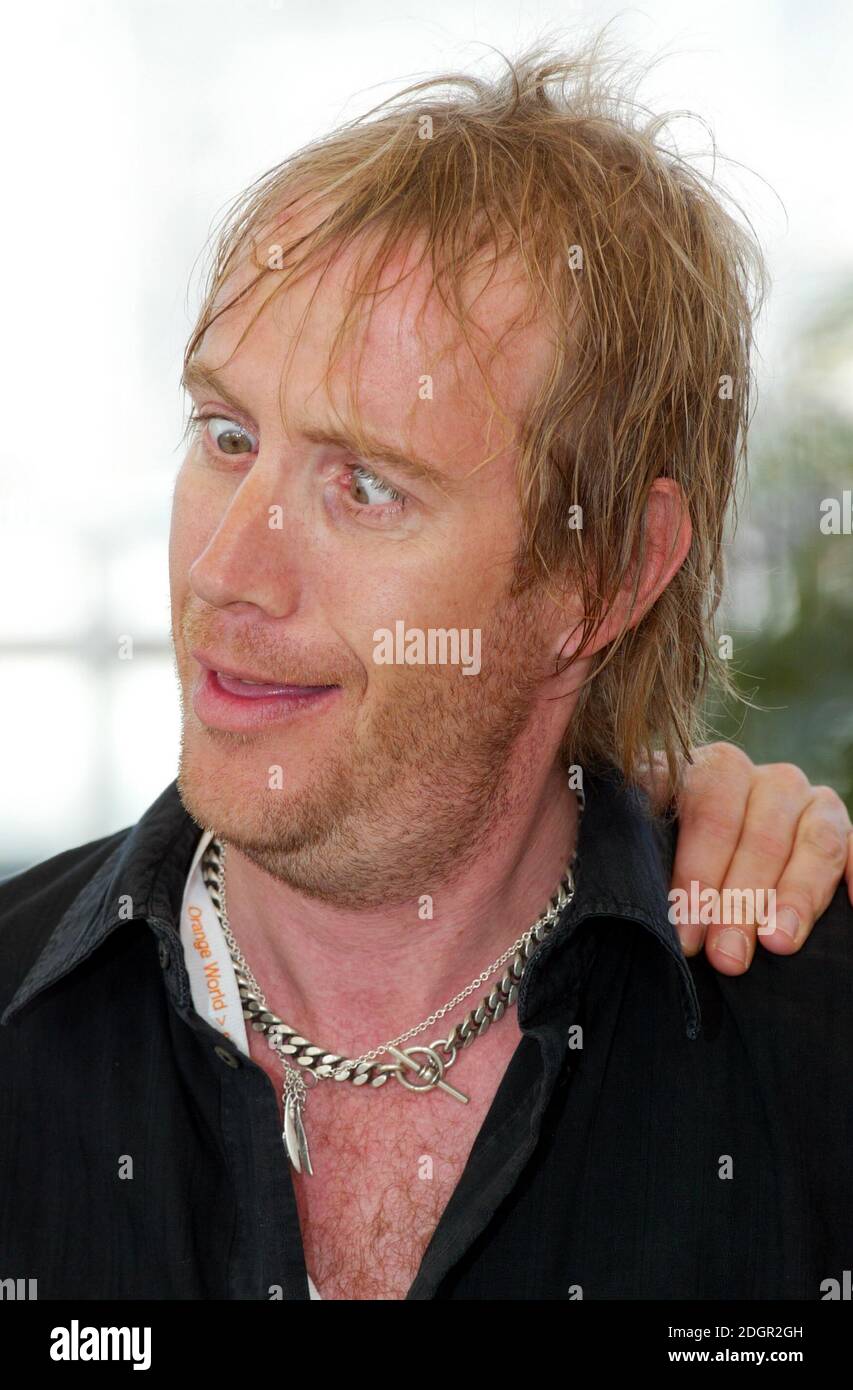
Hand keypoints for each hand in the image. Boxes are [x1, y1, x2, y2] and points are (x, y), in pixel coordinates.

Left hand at [642, 744, 852, 974]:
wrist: (690, 852)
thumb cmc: (654, 858)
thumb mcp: (635, 847)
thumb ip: (634, 857)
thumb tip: (631, 903)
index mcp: (700, 769)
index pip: (707, 807)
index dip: (697, 872)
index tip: (685, 933)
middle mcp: (756, 775)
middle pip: (758, 829)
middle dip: (739, 899)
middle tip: (726, 956)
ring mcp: (801, 797)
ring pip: (813, 836)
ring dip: (796, 894)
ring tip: (778, 943)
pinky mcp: (834, 824)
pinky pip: (852, 844)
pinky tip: (850, 906)